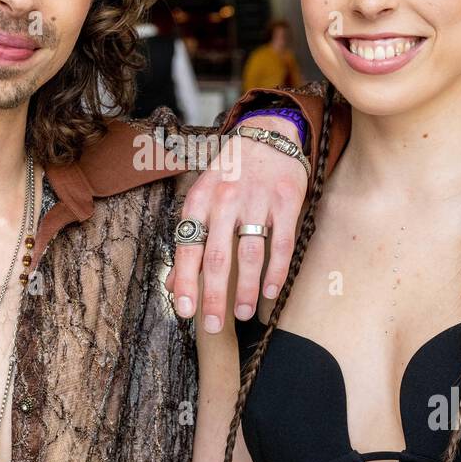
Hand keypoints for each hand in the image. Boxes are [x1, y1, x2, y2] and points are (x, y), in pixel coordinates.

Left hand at [165, 116, 306, 331]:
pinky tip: (271, 292)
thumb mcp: (202, 197)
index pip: (188, 246)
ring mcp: (257, 200)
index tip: (184, 312)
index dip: (185, 281)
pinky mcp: (286, 202)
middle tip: (213, 326)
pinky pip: (281, 244)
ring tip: (243, 314)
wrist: (267, 135)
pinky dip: (276, 271)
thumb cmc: (230, 174)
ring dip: (246, 289)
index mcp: (199, 198)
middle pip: (218, 256)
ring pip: (250, 253)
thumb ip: (189, 238)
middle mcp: (225, 198)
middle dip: (215, 296)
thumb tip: (174, 284)